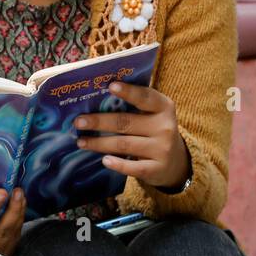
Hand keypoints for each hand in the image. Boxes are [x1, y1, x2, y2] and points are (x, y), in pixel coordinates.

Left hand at [74, 81, 190, 190]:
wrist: (176, 162)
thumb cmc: (155, 131)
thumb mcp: (152, 115)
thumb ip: (134, 106)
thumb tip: (97, 99)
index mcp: (163, 107)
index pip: (145, 97)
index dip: (128, 91)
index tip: (110, 86)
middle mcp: (164, 127)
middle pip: (126, 122)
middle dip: (99, 122)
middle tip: (79, 122)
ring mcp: (162, 149)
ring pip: (124, 144)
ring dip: (99, 143)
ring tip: (81, 142)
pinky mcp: (156, 169)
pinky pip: (133, 167)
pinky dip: (117, 164)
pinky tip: (104, 160)